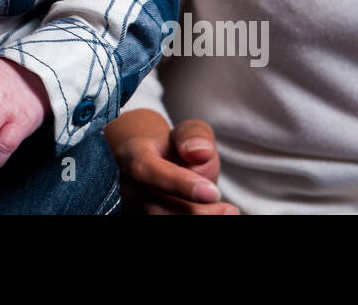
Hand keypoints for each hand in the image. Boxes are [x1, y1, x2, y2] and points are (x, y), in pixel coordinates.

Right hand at [103, 109, 238, 213]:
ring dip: (198, 220)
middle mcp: (128, 188)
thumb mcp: (186, 133)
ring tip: (227, 212)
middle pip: (157, 209)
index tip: (212, 193)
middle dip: (196, 212)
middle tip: (230, 209)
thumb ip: (194, 136)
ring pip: (162, 221)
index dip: (181, 184)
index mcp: (133, 156)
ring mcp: (134, 211)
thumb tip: (200, 152)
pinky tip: (214, 215)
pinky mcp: (144, 220)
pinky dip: (194, 221)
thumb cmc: (174, 151)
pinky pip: (166, 224)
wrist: (159, 168)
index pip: (148, 171)